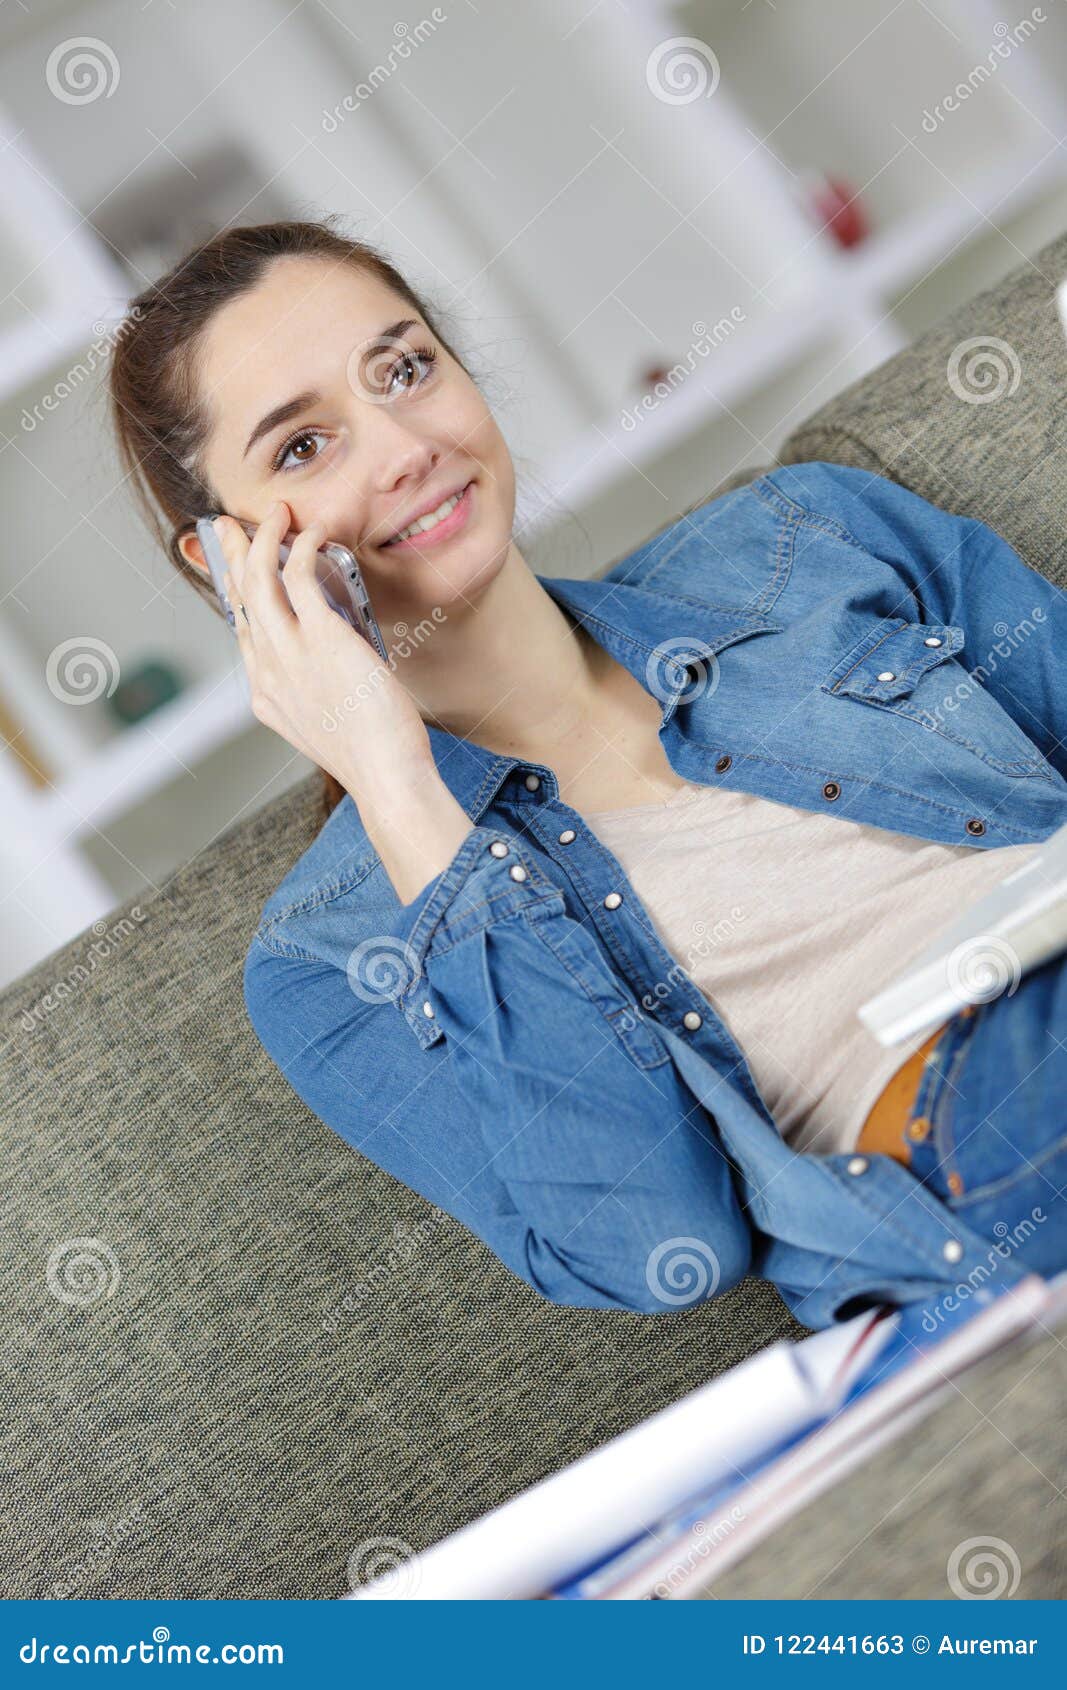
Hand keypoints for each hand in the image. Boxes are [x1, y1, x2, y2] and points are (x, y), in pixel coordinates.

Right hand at [216, 500, 434, 801]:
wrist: (385, 776)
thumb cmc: (373, 757)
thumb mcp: (329, 728)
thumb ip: (320, 694)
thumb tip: (335, 663)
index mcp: (267, 696)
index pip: (244, 632)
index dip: (237, 594)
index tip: (237, 570)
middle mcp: (268, 671)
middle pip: (240, 599)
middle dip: (233, 555)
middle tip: (229, 524)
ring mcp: (289, 654)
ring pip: (259, 580)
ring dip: (263, 539)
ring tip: (276, 512)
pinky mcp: (321, 638)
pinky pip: (298, 577)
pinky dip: (300, 547)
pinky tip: (311, 531)